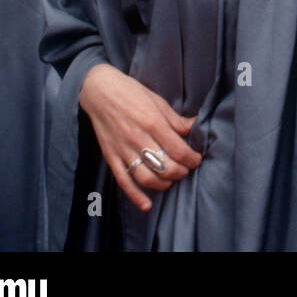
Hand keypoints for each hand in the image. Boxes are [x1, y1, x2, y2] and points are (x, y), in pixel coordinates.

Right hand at [79, 63, 202, 211]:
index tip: (197, 158)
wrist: (99, 91)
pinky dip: (135, 196)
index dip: (192, 158)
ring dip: (163, 183)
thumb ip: (176, 119)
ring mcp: (123, 150)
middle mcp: (138, 139)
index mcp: (152, 123)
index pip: (178, 149)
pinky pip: (123, 181)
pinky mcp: (111, 157)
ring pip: (146, 177)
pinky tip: (147, 205)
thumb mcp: (158, 101)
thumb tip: (196, 126)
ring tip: (172, 180)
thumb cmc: (131, 93)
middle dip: (181, 172)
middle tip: (187, 169)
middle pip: (165, 166)